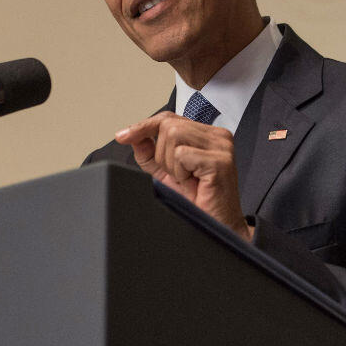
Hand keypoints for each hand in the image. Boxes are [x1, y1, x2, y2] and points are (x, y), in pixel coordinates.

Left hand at [115, 112, 252, 239]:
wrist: (215, 227)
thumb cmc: (197, 202)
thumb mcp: (166, 173)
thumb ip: (150, 152)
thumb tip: (131, 135)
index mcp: (207, 134)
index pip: (169, 118)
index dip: (144, 126)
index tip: (123, 136)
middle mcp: (218, 136)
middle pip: (169, 125)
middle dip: (162, 154)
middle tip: (179, 176)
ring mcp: (222, 147)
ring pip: (173, 136)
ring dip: (172, 164)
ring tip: (187, 180)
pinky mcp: (220, 161)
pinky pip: (182, 154)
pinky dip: (180, 172)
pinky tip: (194, 184)